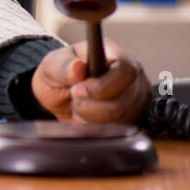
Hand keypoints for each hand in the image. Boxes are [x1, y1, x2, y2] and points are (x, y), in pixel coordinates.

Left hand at [30, 39, 151, 123]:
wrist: (59, 96)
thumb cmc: (60, 74)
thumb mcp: (52, 65)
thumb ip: (63, 65)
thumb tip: (78, 66)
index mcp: (116, 56)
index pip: (125, 71)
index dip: (101, 86)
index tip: (76, 91)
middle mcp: (132, 78)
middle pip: (121, 103)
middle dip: (89, 105)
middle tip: (74, 96)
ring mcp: (136, 102)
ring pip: (118, 122)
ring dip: (89, 117)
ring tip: (80, 105)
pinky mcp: (134, 121)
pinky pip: (116, 133)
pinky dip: (95, 128)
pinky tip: (87, 117)